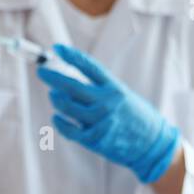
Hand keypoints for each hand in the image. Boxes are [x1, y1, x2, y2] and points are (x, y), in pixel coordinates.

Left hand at [38, 43, 178, 183]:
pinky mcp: (94, 139)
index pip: (88, 66)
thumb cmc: (134, 117)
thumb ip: (100, 89)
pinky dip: (59, 121)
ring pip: (66, 106)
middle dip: (52, 76)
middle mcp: (106, 103)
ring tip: (54, 94)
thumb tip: (69, 80)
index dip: (71, 56)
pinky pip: (68, 129)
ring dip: (56, 98)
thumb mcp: (122, 95)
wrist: (151, 144)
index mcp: (115, 88)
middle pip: (71, 85)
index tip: (57, 49)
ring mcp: (99, 121)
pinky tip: (57, 117)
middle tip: (42, 71)